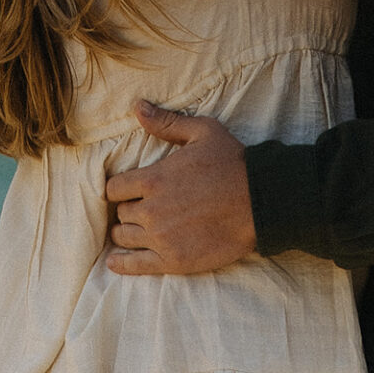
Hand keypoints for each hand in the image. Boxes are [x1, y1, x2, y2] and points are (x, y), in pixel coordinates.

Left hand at [105, 101, 256, 275]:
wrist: (260, 201)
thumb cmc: (232, 163)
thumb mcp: (202, 132)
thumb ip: (166, 123)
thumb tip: (137, 107)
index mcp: (154, 178)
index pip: (113, 188)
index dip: (119, 187)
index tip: (128, 189)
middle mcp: (151, 210)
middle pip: (120, 213)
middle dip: (128, 208)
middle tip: (141, 207)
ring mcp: (161, 238)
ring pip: (124, 238)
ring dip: (127, 232)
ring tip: (136, 229)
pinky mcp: (173, 260)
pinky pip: (135, 266)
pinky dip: (121, 264)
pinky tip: (115, 261)